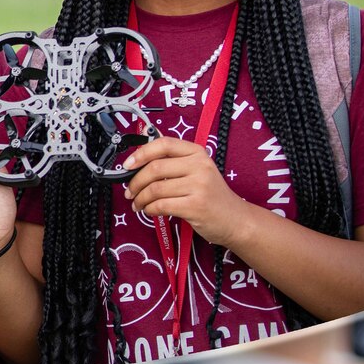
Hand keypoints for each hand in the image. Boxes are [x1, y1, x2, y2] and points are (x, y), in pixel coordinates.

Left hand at [122, 138, 253, 247]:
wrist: (236, 219)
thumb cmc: (212, 195)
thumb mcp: (197, 171)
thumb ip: (173, 161)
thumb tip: (140, 155)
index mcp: (197, 153)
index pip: (163, 144)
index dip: (141, 153)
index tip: (127, 164)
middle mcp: (199, 166)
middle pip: (155, 168)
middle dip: (136, 182)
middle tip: (130, 191)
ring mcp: (199, 186)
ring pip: (155, 189)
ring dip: (141, 199)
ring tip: (138, 204)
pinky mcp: (195, 206)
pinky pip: (161, 205)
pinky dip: (149, 209)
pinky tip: (150, 211)